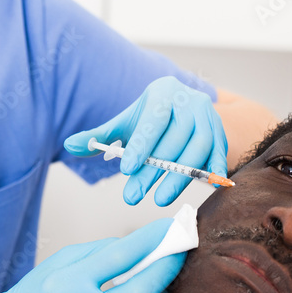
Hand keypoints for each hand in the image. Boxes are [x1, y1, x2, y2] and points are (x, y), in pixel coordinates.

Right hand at [0, 218, 185, 292]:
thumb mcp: (61, 261)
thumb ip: (100, 252)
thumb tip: (140, 246)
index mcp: (71, 282)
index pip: (121, 256)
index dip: (152, 240)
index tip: (171, 228)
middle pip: (140, 291)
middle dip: (167, 269)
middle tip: (181, 252)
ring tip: (162, 282)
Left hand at [64, 76, 227, 206]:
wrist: (182, 113)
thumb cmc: (150, 121)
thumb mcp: (124, 124)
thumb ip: (99, 136)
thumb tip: (69, 144)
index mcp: (164, 92)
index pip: (154, 119)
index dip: (141, 145)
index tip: (126, 170)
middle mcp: (191, 101)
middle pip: (174, 139)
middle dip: (153, 171)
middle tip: (133, 196)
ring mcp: (210, 117)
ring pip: (198, 148)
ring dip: (179, 178)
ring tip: (159, 199)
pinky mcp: (222, 134)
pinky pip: (220, 155)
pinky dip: (212, 172)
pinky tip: (201, 191)